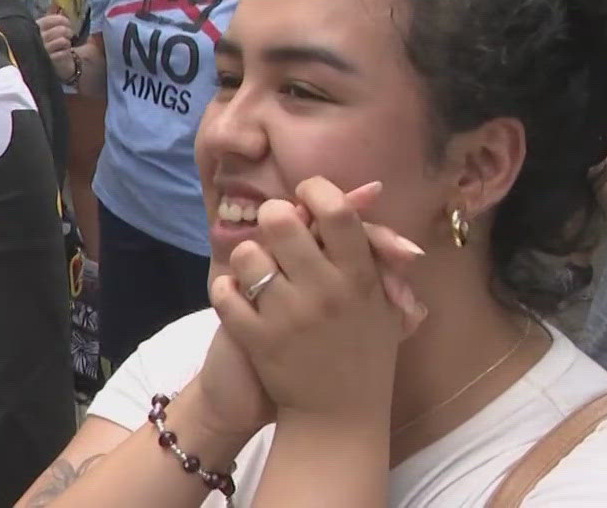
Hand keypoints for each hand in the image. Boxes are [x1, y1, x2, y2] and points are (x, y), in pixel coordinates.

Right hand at [37, 13, 74, 81]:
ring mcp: (42, 50)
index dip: (62, 20)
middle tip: (69, 35)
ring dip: (67, 42)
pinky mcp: (48, 61)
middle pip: (60, 30)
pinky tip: (63, 53)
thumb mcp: (48, 29)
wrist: (48, 63)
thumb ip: (52, 19)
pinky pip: (63, 53)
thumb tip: (58, 6)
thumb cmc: (49, 43)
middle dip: (68, 31)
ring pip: (62, 41)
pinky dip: (66, 52)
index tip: (68, 23)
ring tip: (65, 44)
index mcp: (35, 28)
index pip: (50, 20)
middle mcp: (37, 38)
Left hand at [210, 178, 411, 424]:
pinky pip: (226, 294)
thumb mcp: (380, 300)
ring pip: (248, 255)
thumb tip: (370, 189)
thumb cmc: (363, 350)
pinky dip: (226, 291)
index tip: (307, 194)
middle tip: (275, 227)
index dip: (317, 190)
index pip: (337, 212)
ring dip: (248, 258)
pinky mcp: (257, 340)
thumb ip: (374, 246)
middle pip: (282, 221)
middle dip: (273, 217)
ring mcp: (288, 317)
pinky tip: (237, 296)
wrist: (338, 418)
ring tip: (257, 270)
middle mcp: (325, 293)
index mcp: (359, 279)